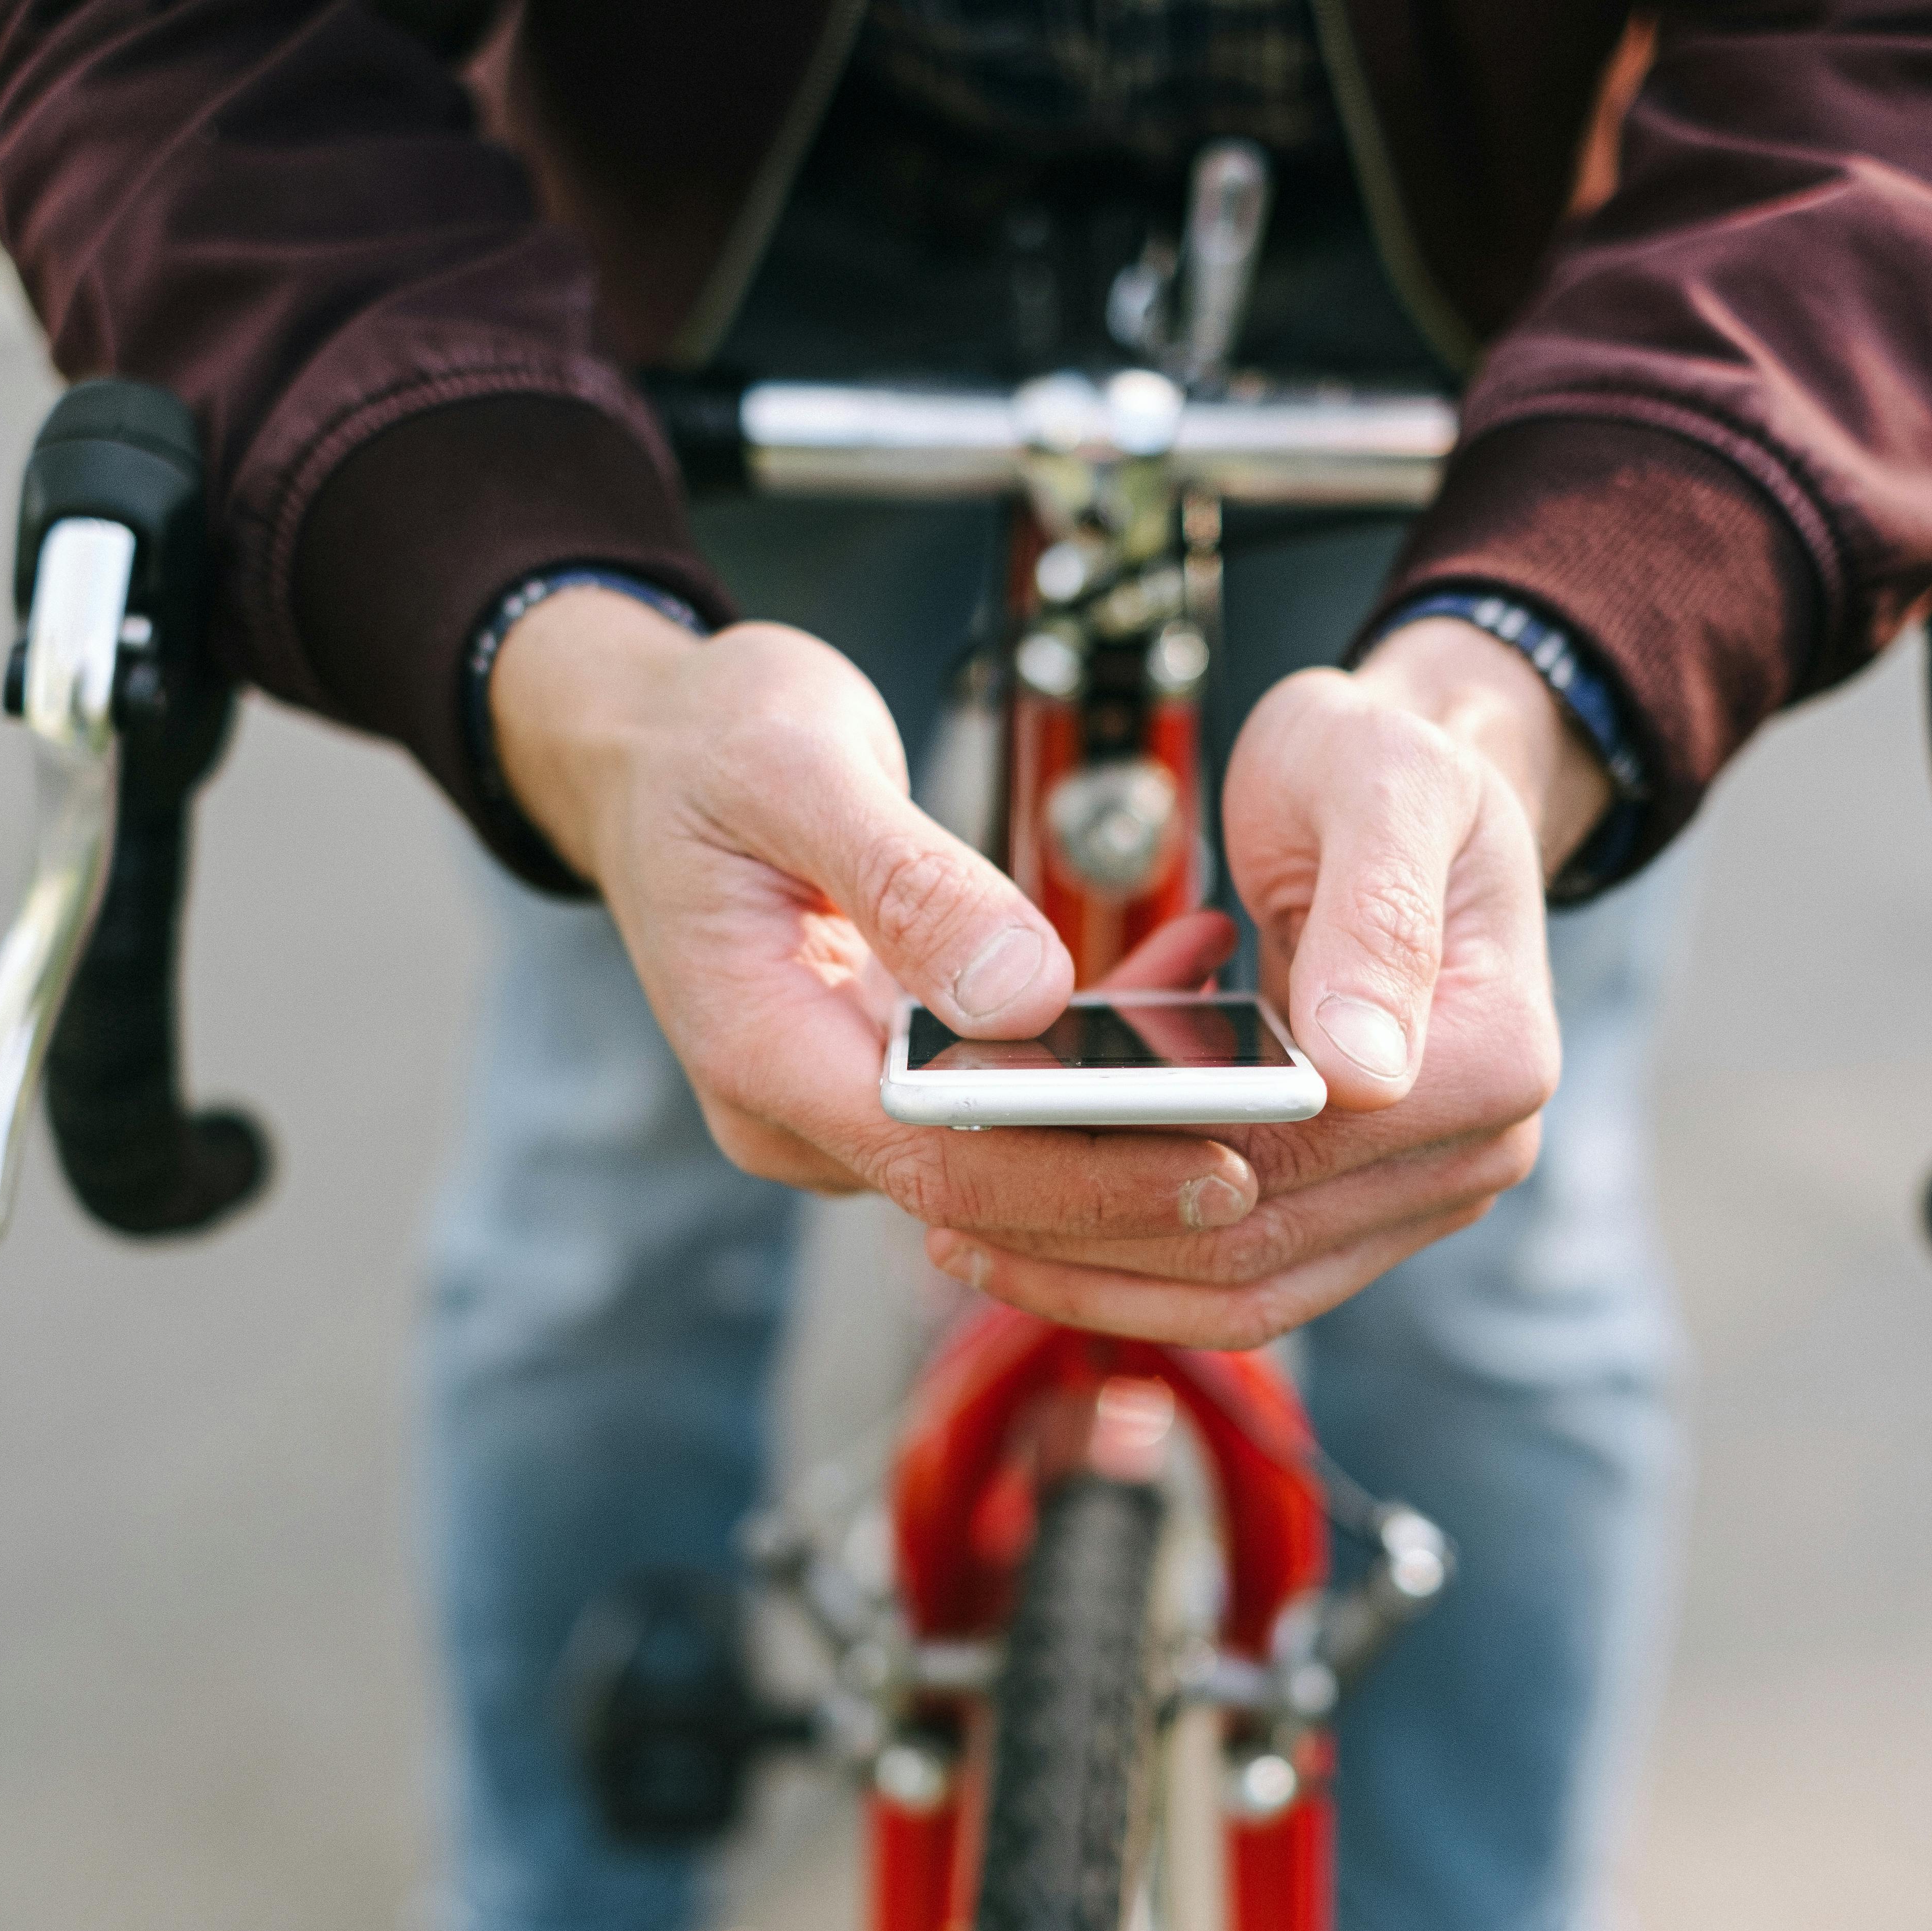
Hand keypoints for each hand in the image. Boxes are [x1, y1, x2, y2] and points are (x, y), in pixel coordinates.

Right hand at [489, 593, 1268, 1243]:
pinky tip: (1189, 988)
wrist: (644, 746)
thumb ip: (910, 883)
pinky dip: (1095, 1065)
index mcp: (760, 1056)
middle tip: (1287, 1138)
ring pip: (1002, 1156)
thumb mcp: (799, 768)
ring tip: (1263, 1056)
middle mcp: (795, 1113)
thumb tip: (1028, 997)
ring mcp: (833, 1107)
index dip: (1086, 1179)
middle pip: (985, 1189)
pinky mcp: (876, 1077)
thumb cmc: (711, 741)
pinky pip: (1000, 1102)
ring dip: (1129, 1117)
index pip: (943, 1166)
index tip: (1220, 1157)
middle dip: (1135, 1172)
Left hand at [919, 614, 1613, 1343]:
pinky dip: (1130, 1266)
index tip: (1005, 1141)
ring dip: (1095, 1276)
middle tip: (940, 1202)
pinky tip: (1020, 1231)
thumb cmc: (1388, 766)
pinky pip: (1240, 1276)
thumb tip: (1360, 1075)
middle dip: (1088, 1235)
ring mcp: (1419, 1198)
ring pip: (1238, 1291)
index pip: (1290, 1159)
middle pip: (1255, 1249)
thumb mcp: (1381, 787)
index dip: (1140, 1164)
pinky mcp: (1360, 1213)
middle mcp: (1473, 1156)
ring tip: (958, 1230)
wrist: (1414, 791)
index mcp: (1491, 1064)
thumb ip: (1375, 919)